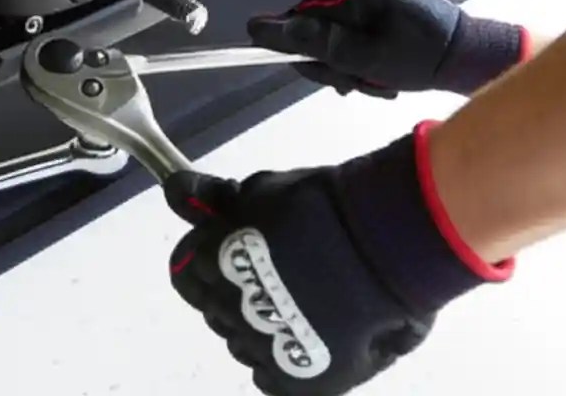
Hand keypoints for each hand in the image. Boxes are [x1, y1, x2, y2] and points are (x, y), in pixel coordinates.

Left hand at [164, 125, 513, 394]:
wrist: (388, 240)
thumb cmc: (330, 207)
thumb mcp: (265, 189)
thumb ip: (218, 200)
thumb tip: (177, 190)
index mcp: (214, 261)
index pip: (187, 272)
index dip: (213, 265)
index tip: (240, 256)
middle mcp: (228, 307)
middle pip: (216, 310)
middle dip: (239, 294)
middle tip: (282, 277)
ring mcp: (261, 346)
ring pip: (243, 345)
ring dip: (263, 328)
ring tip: (306, 306)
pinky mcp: (295, 378)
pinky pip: (270, 377)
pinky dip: (286, 362)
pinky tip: (313, 335)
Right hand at [247, 0, 529, 96]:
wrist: (467, 56)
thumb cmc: (419, 56)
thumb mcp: (362, 57)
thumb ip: (312, 43)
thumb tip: (260, 28)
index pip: (301, 16)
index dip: (296, 47)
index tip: (307, 70)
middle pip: (317, 28)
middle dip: (331, 63)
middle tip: (353, 86)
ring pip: (335, 37)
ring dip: (348, 67)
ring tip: (374, 84)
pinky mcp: (382, 10)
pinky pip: (353, 37)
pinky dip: (360, 61)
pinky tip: (379, 76)